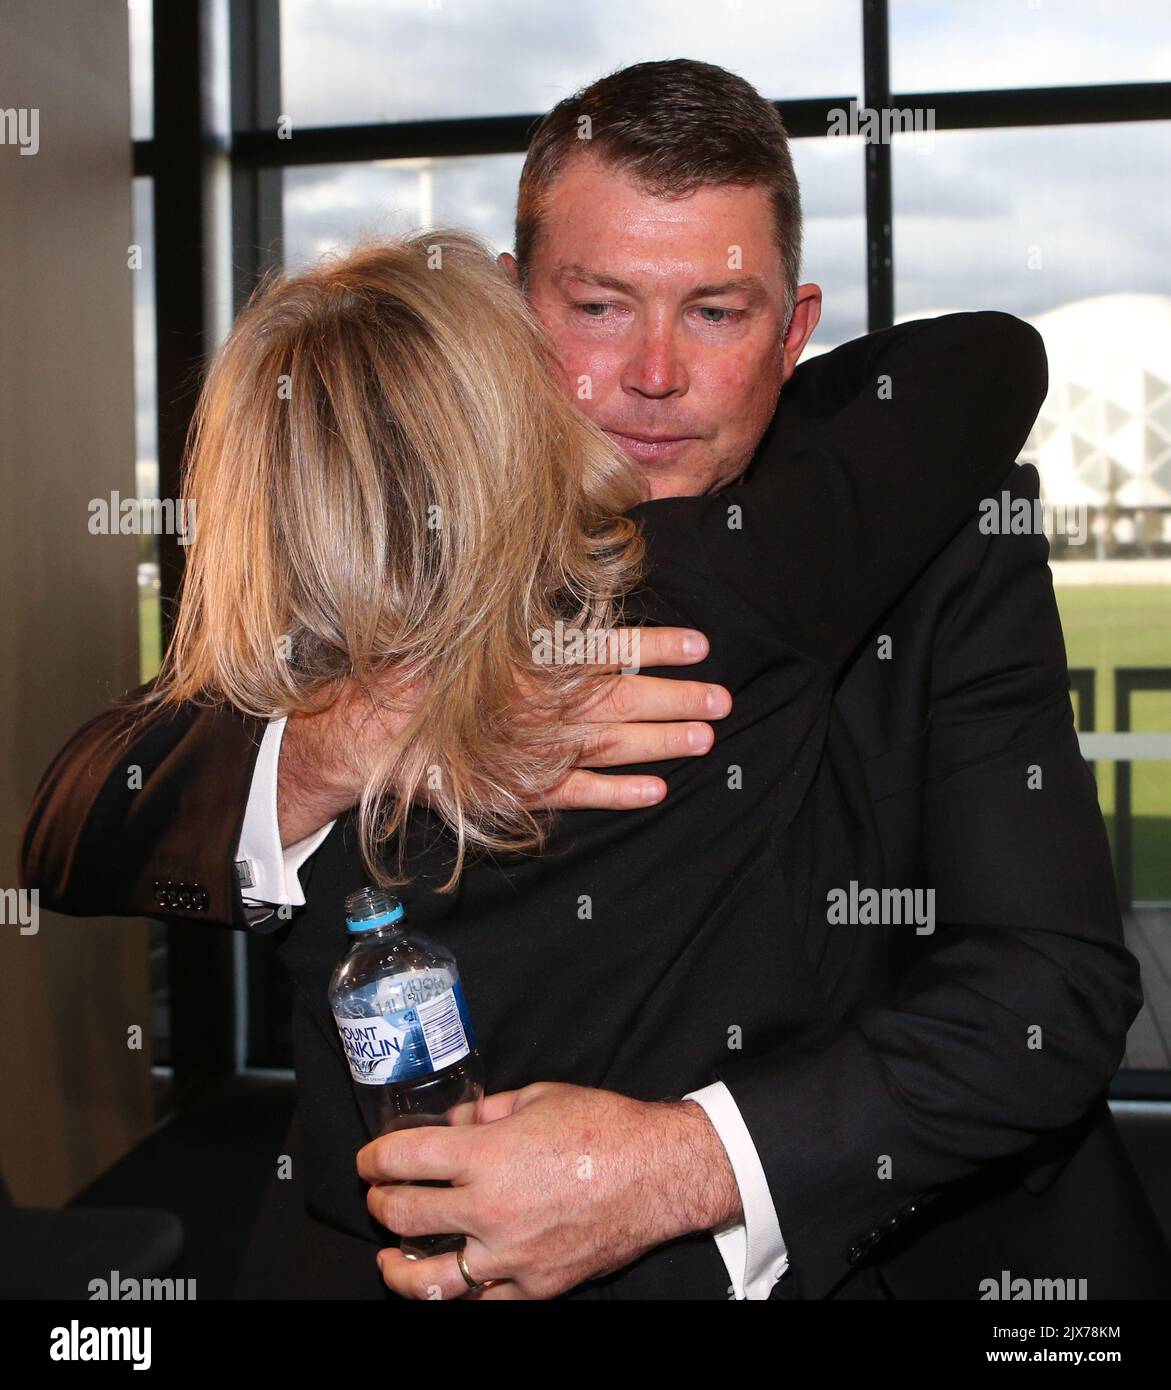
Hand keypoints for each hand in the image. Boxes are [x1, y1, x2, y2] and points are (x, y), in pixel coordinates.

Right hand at [276, 628, 730, 844]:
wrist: (363, 734)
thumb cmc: (413, 673)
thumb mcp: (467, 636)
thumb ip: (524, 630)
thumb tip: (574, 607)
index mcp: (526, 663)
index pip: (606, 650)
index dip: (656, 648)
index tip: (699, 646)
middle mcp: (537, 707)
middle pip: (620, 701)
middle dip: (675, 700)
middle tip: (723, 701)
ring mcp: (530, 752)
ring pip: (609, 746)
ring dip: (660, 743)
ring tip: (704, 739)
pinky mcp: (517, 790)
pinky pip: (578, 795)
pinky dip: (617, 794)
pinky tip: (654, 790)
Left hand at [359, 1082, 741, 1300]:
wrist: (659, 1172)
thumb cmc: (604, 1126)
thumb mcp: (537, 1098)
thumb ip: (487, 1114)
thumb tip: (453, 1126)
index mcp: (487, 1157)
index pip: (405, 1160)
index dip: (374, 1159)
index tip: (369, 1160)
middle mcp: (491, 1211)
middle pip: (405, 1216)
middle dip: (380, 1204)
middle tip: (378, 1196)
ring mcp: (512, 1256)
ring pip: (431, 1280)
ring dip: (399, 1269)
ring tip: (389, 1259)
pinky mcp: (537, 1286)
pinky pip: (483, 1304)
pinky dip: (459, 1295)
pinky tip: (447, 1284)